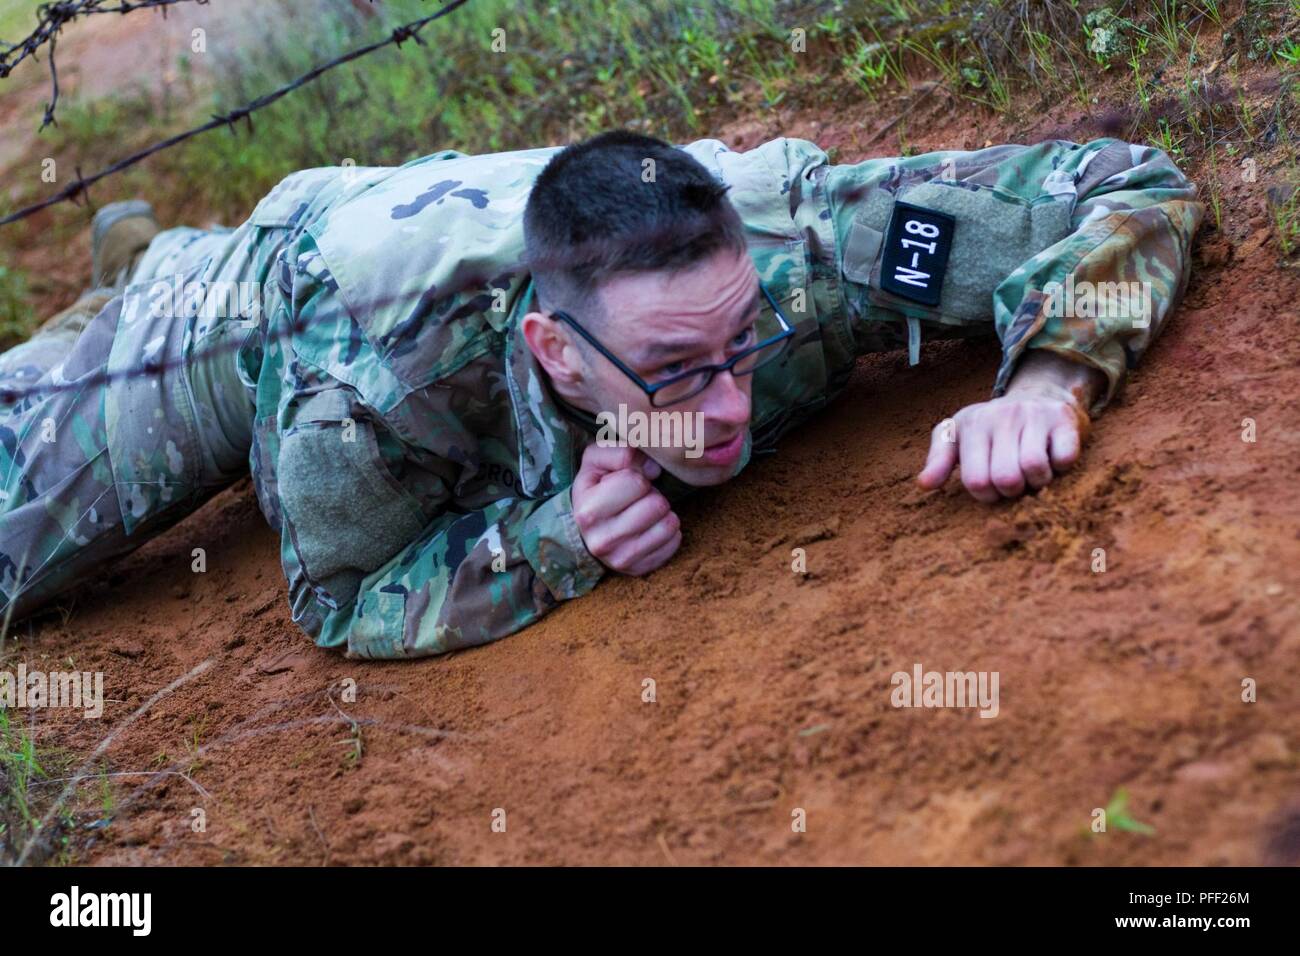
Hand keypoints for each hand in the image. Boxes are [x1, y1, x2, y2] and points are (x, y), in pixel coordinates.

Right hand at [571, 444, 681, 574]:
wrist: (585, 528)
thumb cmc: (595, 488)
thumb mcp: (596, 460)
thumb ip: (619, 451)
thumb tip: (654, 468)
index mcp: (588, 512)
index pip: (636, 483)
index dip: (637, 476)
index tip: (628, 481)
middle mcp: (602, 541)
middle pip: (656, 505)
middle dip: (652, 495)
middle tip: (638, 498)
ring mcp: (621, 560)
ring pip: (668, 525)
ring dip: (662, 512)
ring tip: (645, 511)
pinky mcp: (639, 569)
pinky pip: (674, 542)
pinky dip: (668, 530)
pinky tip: (651, 526)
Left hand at [917, 383, 1089, 502]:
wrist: (1039, 394)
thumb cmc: (992, 427)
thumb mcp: (960, 436)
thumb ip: (939, 460)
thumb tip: (924, 485)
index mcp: (973, 424)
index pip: (977, 481)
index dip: (987, 495)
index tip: (992, 486)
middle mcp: (1002, 416)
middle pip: (1006, 479)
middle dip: (1012, 491)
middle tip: (1015, 480)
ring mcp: (1034, 415)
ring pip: (1035, 469)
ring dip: (1038, 481)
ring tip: (1033, 472)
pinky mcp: (1063, 419)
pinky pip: (1064, 459)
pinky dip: (1061, 467)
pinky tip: (1054, 457)